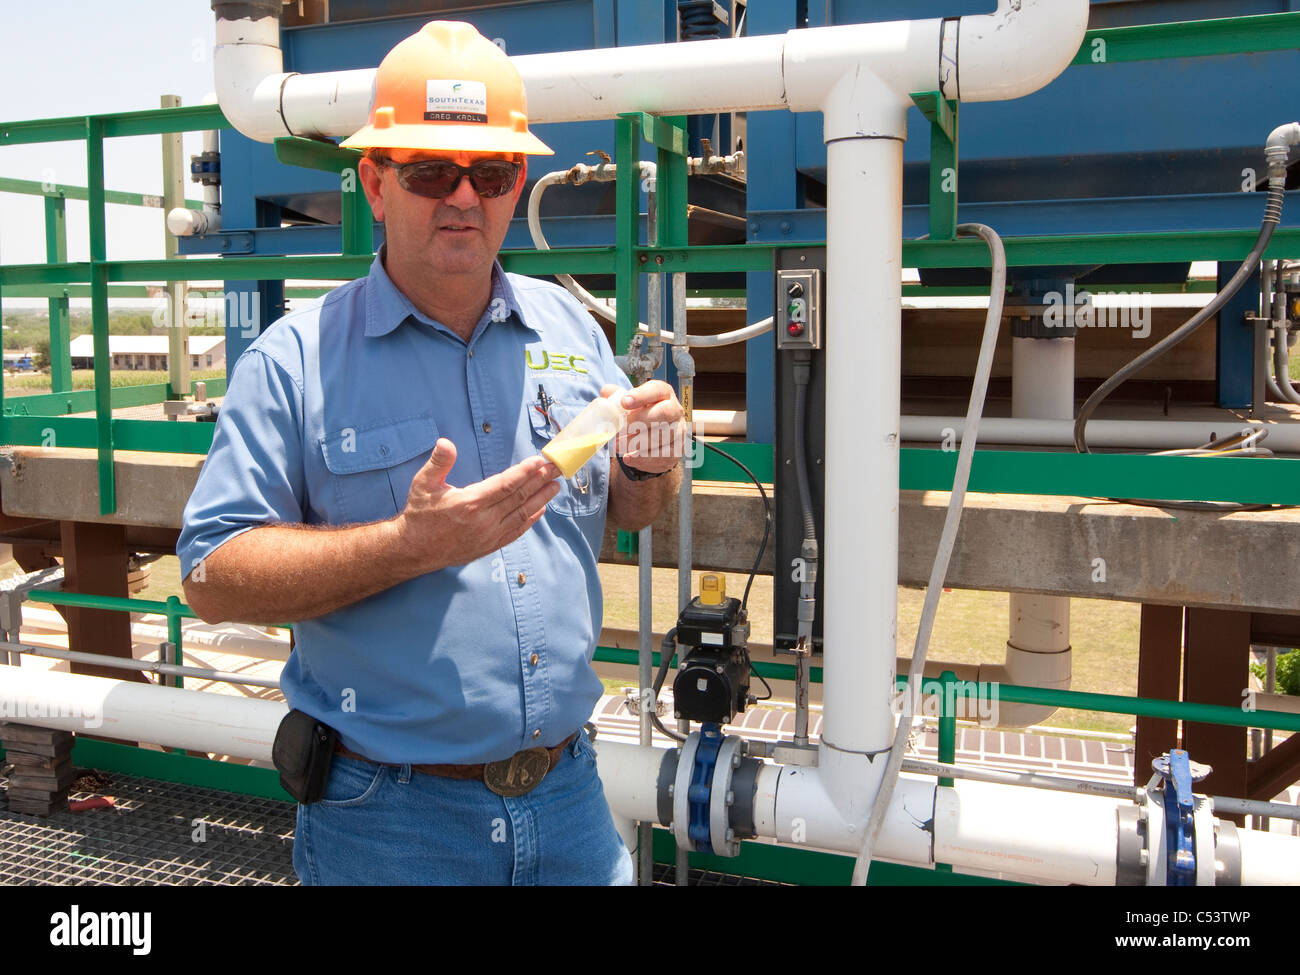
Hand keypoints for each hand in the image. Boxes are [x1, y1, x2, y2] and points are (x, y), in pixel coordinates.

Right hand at [395, 438, 560, 572]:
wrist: (413, 550)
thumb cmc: (419, 515)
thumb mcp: (423, 484)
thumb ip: (438, 463)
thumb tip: (445, 443)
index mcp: (470, 503)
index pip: (505, 485)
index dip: (525, 473)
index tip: (539, 462)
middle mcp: (484, 521)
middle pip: (519, 498)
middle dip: (540, 481)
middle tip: (557, 468)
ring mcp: (489, 536)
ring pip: (521, 515)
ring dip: (541, 499)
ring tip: (556, 486)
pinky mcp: (489, 546)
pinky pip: (515, 531)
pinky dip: (530, 520)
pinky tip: (541, 510)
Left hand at [603, 380, 685, 475]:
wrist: (656, 439)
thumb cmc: (642, 415)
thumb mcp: (631, 403)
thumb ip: (618, 396)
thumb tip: (606, 392)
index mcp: (663, 394)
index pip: (656, 390)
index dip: (641, 396)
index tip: (624, 402)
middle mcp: (675, 410)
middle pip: (663, 413)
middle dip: (639, 421)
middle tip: (620, 428)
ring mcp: (678, 431)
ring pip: (661, 437)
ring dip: (636, 442)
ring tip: (618, 445)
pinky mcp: (676, 450)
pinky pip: (661, 456)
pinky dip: (642, 458)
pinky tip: (628, 457)